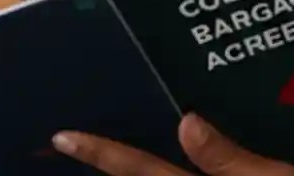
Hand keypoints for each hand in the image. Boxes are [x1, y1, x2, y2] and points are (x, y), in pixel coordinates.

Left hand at [53, 113, 293, 175]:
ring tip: (110, 156)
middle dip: (107, 166)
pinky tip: (172, 161)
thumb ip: (231, 159)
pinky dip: (162, 173)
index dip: (99, 152)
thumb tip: (187, 121)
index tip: (62, 135)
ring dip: (132, 173)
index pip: (139, 171)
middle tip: (71, 143)